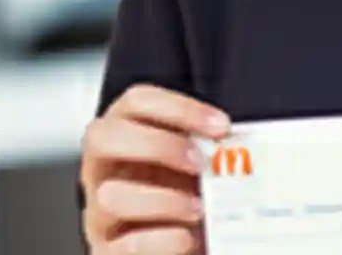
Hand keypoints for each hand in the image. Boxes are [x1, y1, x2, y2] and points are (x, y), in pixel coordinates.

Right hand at [80, 85, 230, 253]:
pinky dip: (160, 241)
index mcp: (125, 135)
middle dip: (158, 145)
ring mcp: (99, 210)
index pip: (136, 101)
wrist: (180, 239)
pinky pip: (124, 245)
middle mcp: (103, 169)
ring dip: (162, 200)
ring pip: (110, 195)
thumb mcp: (193, 164)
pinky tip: (186, 238)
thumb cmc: (186, 193)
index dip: (178, 108)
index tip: (221, 125)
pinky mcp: (107, 249)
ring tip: (200, 208)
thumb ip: (207, 149)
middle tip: (201, 162)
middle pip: (104, 137)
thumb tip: (243, 144)